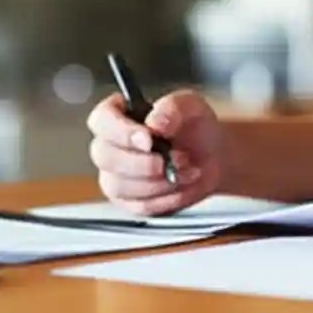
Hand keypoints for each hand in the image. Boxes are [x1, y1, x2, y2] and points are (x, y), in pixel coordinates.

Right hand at [86, 89, 224, 214]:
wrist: (212, 156)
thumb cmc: (194, 127)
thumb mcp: (191, 106)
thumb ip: (172, 107)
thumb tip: (155, 122)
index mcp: (116, 115)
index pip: (101, 120)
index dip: (120, 131)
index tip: (148, 139)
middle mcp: (109, 145)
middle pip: (104, 156)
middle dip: (143, 163)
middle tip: (176, 158)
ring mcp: (114, 175)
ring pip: (119, 186)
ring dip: (158, 182)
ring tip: (185, 171)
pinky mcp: (128, 201)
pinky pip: (138, 205)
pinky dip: (166, 199)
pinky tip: (181, 186)